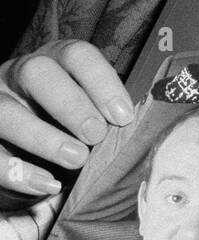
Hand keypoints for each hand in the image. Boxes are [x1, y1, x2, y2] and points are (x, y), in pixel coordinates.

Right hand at [0, 38, 132, 211]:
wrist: (25, 141)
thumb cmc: (71, 120)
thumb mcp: (90, 107)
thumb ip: (110, 114)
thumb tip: (143, 132)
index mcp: (56, 60)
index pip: (77, 55)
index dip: (101, 81)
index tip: (123, 116)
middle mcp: (20, 74)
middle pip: (37, 72)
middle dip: (70, 104)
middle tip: (97, 135)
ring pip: (7, 112)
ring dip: (42, 137)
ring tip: (75, 159)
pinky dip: (16, 170)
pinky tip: (46, 184)